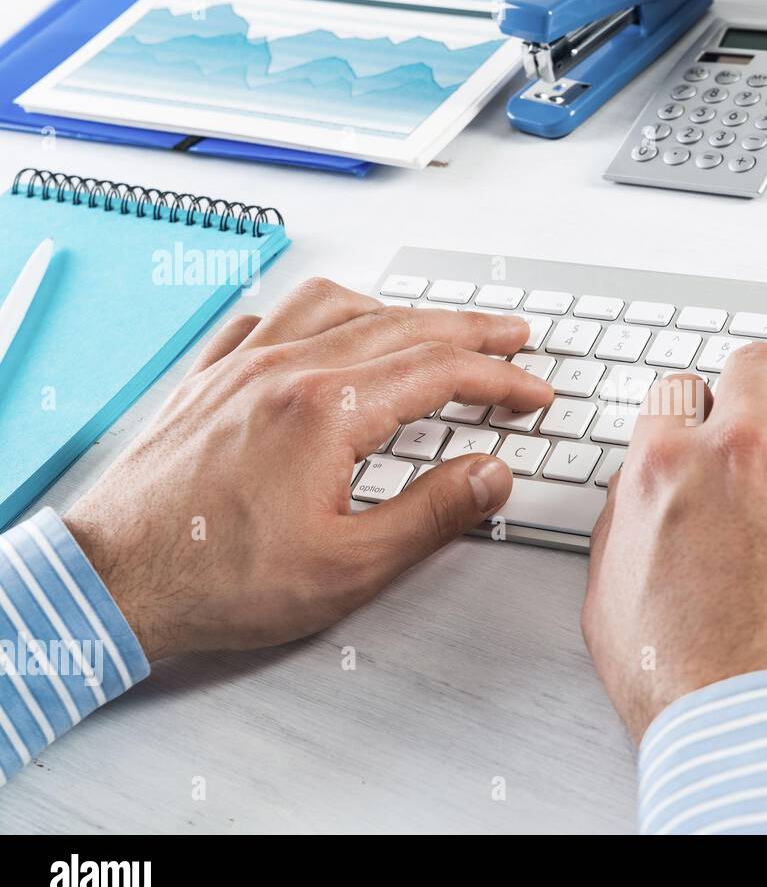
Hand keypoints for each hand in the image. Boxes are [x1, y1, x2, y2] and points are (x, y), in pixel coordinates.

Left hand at [64, 278, 552, 660]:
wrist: (114, 584)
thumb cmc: (217, 580)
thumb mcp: (349, 568)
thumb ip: (433, 514)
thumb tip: (491, 474)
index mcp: (325, 410)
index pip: (439, 370)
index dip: (500, 378)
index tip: (532, 391)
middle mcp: (284, 369)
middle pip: (401, 325)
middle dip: (469, 331)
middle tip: (512, 340)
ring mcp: (241, 366)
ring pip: (336, 303)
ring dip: (397, 309)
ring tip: (431, 326)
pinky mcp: (208, 379)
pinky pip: (270, 316)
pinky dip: (317, 313)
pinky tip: (326, 329)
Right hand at [582, 343, 766, 738]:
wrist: (756, 732)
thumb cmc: (685, 684)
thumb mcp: (609, 598)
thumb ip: (624, 523)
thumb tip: (642, 489)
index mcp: (667, 467)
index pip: (679, 390)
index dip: (698, 410)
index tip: (713, 428)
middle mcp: (740, 450)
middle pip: (754, 364)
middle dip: (761, 387)